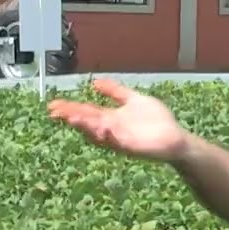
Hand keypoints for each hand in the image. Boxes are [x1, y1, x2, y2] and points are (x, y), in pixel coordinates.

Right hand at [47, 79, 188, 161]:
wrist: (175, 138)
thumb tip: (95, 83)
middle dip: (71, 117)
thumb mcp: (134, 99)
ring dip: (86, 126)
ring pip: (98, 133)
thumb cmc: (156, 121)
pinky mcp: (131, 146)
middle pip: (87, 122)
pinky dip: (109, 135)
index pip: (86, 112)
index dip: (70, 109)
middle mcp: (111, 129)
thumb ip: (115, 92)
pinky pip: (117, 141)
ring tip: (72, 118)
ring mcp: (120, 138)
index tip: (53, 105)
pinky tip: (101, 126)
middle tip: (55, 112)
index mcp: (111, 118)